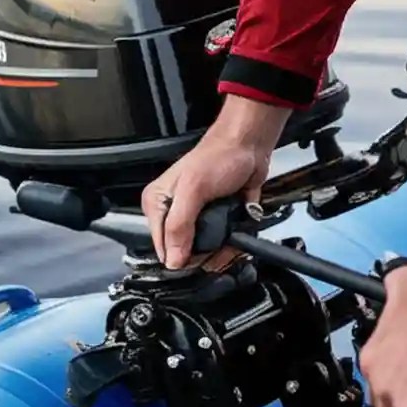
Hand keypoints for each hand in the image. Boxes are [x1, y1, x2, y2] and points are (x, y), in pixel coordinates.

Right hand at [140, 96, 289, 269]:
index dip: (180, 258)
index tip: (200, 260)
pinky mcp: (214, 217)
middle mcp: (173, 212)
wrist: (248, 145)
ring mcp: (195, 216)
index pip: (161, 247)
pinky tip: (238, 237)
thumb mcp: (194, 190)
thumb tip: (172, 260)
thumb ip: (180, 226)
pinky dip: (232, 244)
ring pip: (204, 250)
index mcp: (158, 204)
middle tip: (221, 250)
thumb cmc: (218, 156)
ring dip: (221, 251)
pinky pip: (221, 242)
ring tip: (232, 243)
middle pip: (183, 251)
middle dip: (205, 256)